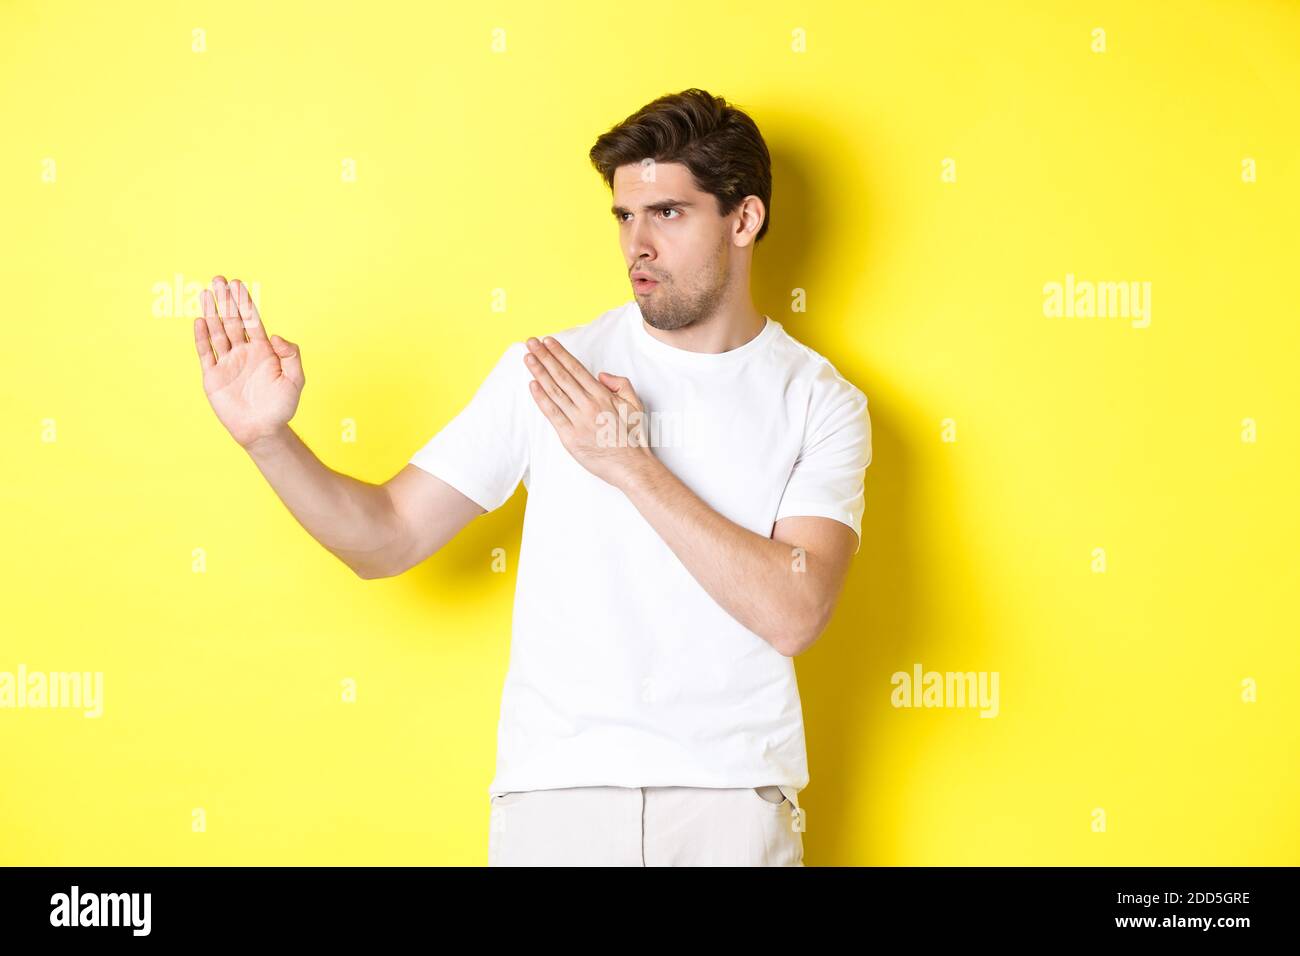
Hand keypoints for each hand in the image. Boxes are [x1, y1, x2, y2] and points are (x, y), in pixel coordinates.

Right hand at [193, 276, 304, 448]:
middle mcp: (244, 353)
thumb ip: (291, 355)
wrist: (262, 430)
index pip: (252, 321)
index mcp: (263, 351)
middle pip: (233, 321)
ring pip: (218, 332)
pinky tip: (199, 320)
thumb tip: (276, 336)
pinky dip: (202, 337)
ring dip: (212, 313)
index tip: (238, 285)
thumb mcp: (295, 379)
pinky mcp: (213, 376)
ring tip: (207, 292)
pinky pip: (206, 352)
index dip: (245, 303)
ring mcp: (227, 363)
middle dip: (226, 301)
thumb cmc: (281, 407)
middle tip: (219, 279)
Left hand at [523, 335, 657, 488]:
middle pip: (561, 375)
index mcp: (602, 395)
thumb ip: (620, 383)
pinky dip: (541, 398)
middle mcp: (588, 404)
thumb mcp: (634, 403)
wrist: (631, 465)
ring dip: (539, 373)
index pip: (576, 369)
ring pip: (554, 391)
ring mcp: (577, 420)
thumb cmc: (633, 437)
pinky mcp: (570, 437)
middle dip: (544, 357)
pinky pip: (552, 414)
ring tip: (528, 358)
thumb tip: (601, 374)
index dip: (560, 354)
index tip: (548, 342)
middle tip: (531, 343)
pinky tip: (532, 385)